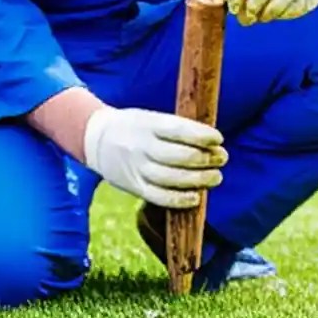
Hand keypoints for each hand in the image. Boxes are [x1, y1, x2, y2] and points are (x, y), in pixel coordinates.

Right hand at [82, 106, 226, 207]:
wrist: (95, 138)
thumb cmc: (135, 127)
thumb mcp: (151, 117)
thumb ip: (177, 129)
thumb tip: (212, 144)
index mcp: (148, 124)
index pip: (179, 130)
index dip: (202, 136)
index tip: (218, 138)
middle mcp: (142, 147)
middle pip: (179, 156)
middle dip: (206, 159)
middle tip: (222, 158)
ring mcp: (136, 168)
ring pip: (171, 178)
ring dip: (199, 180)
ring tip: (216, 177)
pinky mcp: (133, 186)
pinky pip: (158, 197)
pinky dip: (179, 199)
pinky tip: (196, 197)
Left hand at [226, 0, 317, 24]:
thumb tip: (233, 8)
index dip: (247, 10)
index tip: (241, 13)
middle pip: (270, 10)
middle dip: (258, 14)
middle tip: (253, 14)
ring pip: (284, 13)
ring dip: (273, 14)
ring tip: (269, 5)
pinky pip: (300, 11)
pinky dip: (288, 11)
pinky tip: (284, 4)